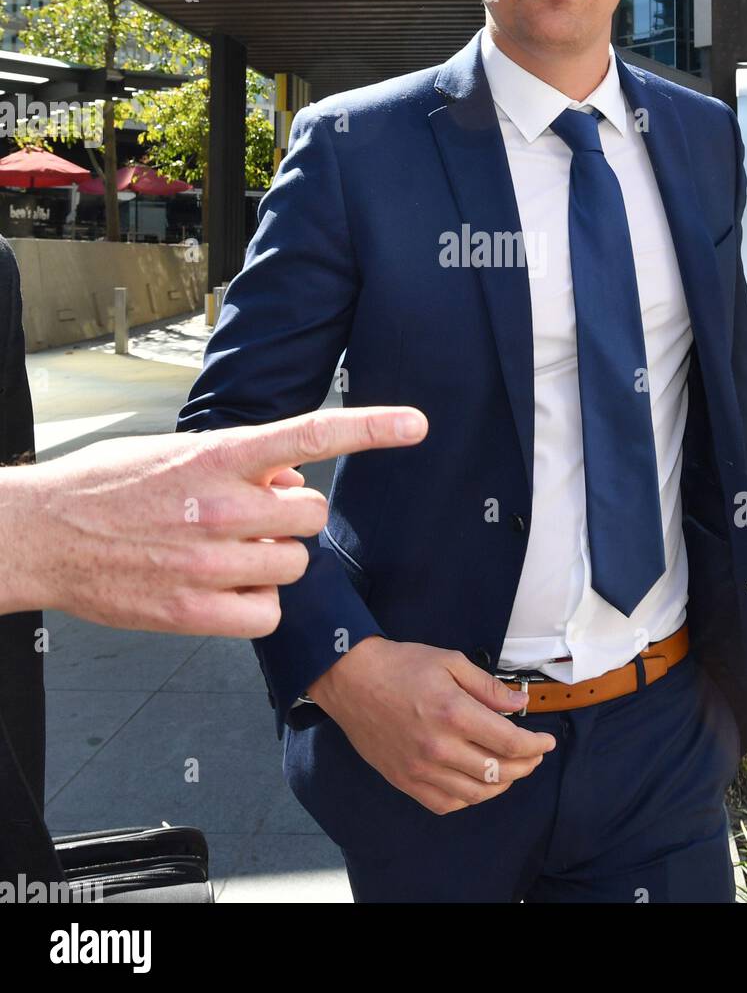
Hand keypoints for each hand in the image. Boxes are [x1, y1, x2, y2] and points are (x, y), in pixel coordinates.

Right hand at [0, 405, 426, 634]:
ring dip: (275, 560)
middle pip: (312, 513)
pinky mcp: (194, 609)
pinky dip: (256, 604)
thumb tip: (291, 481)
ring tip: (227, 553)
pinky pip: (269, 612)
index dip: (371, 428)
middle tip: (250, 518)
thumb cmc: (106, 489)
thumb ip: (242, 463)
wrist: (41, 535)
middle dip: (292, 516)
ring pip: (296, 564)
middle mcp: (220, 504)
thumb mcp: (178, 453)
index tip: (416, 424)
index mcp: (217, 455)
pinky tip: (221, 590)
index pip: (310, 432)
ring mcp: (209, 560)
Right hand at [308, 636, 555, 814]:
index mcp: (454, 713)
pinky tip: (478, 783)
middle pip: (499, 772)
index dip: (536, 746)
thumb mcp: (451, 661)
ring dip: (502, 785)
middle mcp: (440, 748)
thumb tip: (520, 705)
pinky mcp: (405, 781)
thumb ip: (488, 687)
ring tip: (511, 770)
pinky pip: (446, 804)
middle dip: (525, 765)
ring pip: (476, 793)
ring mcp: (421, 770)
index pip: (509, 742)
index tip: (547, 742)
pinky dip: (470, 798)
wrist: (352, 680)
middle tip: (534, 755)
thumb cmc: (401, 665)